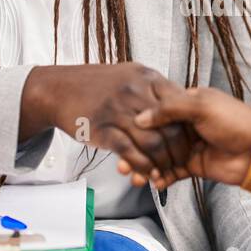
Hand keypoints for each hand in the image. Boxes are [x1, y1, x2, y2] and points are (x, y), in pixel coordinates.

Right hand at [22, 64, 196, 179]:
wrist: (57, 89)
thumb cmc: (96, 85)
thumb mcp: (131, 77)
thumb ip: (154, 90)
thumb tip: (179, 106)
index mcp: (147, 78)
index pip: (180, 105)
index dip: (189, 127)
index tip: (192, 142)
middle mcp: (135, 92)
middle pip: (171, 127)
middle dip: (180, 151)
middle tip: (181, 163)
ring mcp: (118, 111)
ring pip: (152, 142)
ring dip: (162, 163)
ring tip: (165, 172)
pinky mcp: (102, 129)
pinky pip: (129, 152)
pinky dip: (141, 167)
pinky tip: (146, 174)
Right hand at [119, 85, 250, 188]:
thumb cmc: (234, 120)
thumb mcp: (201, 106)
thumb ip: (169, 110)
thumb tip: (139, 118)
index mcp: (186, 105)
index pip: (155, 112)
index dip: (137, 123)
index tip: (120, 132)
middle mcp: (184, 125)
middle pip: (153, 138)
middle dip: (136, 150)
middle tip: (121, 163)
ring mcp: (188, 147)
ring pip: (159, 158)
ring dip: (146, 168)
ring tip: (134, 178)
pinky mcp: (194, 166)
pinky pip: (172, 174)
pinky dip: (162, 180)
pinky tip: (153, 184)